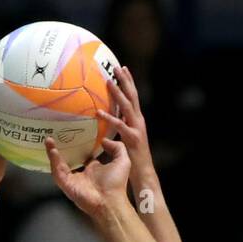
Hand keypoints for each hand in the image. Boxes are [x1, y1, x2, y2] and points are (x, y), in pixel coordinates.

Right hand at [45, 135, 129, 217]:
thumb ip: (117, 147)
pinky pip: (57, 171)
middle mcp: (82, 174)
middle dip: (62, 147)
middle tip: (57, 134)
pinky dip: (53, 160)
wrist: (109, 201)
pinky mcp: (66, 184)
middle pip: (69, 158)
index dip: (79, 144)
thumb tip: (105, 140)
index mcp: (94, 169)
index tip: (75, 132)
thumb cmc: (116, 184)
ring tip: (49, 139)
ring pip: (59, 164)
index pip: (84, 155)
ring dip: (53, 152)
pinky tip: (51, 149)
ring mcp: (73, 180)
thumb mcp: (122, 160)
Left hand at [97, 67, 154, 188]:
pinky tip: (99, 112)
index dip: (128, 83)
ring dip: (118, 93)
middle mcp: (138, 121)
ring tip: (109, 81)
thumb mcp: (124, 143)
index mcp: (137, 121)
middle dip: (125, 81)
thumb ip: (115, 135)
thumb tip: (102, 135)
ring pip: (128, 107)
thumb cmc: (133, 160)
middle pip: (133, 97)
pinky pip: (119, 126)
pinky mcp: (133, 139)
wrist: (144, 175)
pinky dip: (109, 118)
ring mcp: (137, 129)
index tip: (122, 69)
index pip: (133, 98)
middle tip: (117, 66)